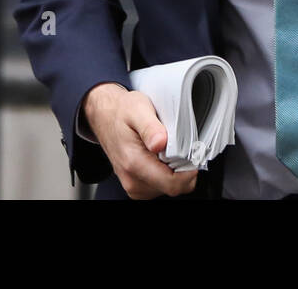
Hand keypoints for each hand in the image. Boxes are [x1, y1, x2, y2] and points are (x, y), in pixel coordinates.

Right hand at [82, 83, 198, 198]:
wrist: (104, 117)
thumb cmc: (121, 112)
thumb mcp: (138, 109)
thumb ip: (151, 127)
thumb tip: (161, 143)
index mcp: (134, 163)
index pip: (173, 184)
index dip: (190, 171)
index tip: (193, 153)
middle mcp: (133, 180)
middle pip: (174, 187)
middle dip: (183, 169)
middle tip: (180, 146)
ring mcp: (134, 185)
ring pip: (169, 188)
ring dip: (175, 170)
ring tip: (168, 148)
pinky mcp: (137, 185)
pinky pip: (161, 185)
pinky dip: (167, 172)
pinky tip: (161, 155)